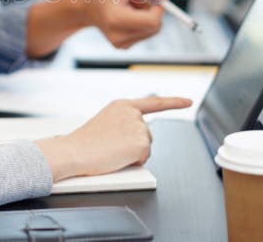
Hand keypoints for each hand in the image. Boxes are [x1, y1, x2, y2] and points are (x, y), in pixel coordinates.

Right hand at [35, 96, 191, 180]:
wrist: (74, 151)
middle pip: (146, 133)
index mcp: (122, 105)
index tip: (188, 101)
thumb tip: (138, 136)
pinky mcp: (142, 143)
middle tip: (111, 146)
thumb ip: (124, 122)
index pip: (155, 102)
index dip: (174, 102)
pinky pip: (144, 157)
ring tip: (111, 151)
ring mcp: (139, 127)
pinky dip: (133, 161)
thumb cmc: (84, 142)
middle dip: (134, 143)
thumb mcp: (105, 122)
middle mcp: (133, 113)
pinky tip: (118, 157)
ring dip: (133, 152)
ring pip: (146, 146)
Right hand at [82, 0, 172, 48]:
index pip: (152, 21)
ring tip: (129, 4)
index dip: (159, 7)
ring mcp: (120, 44)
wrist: (86, 5)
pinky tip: (127, 13)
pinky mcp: (123, 46)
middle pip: (155, 27)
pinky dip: (141, 22)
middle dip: (152, 10)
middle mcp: (118, 37)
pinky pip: (145, 34)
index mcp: (116, 20)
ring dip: (146, 15)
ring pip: (152, 30)